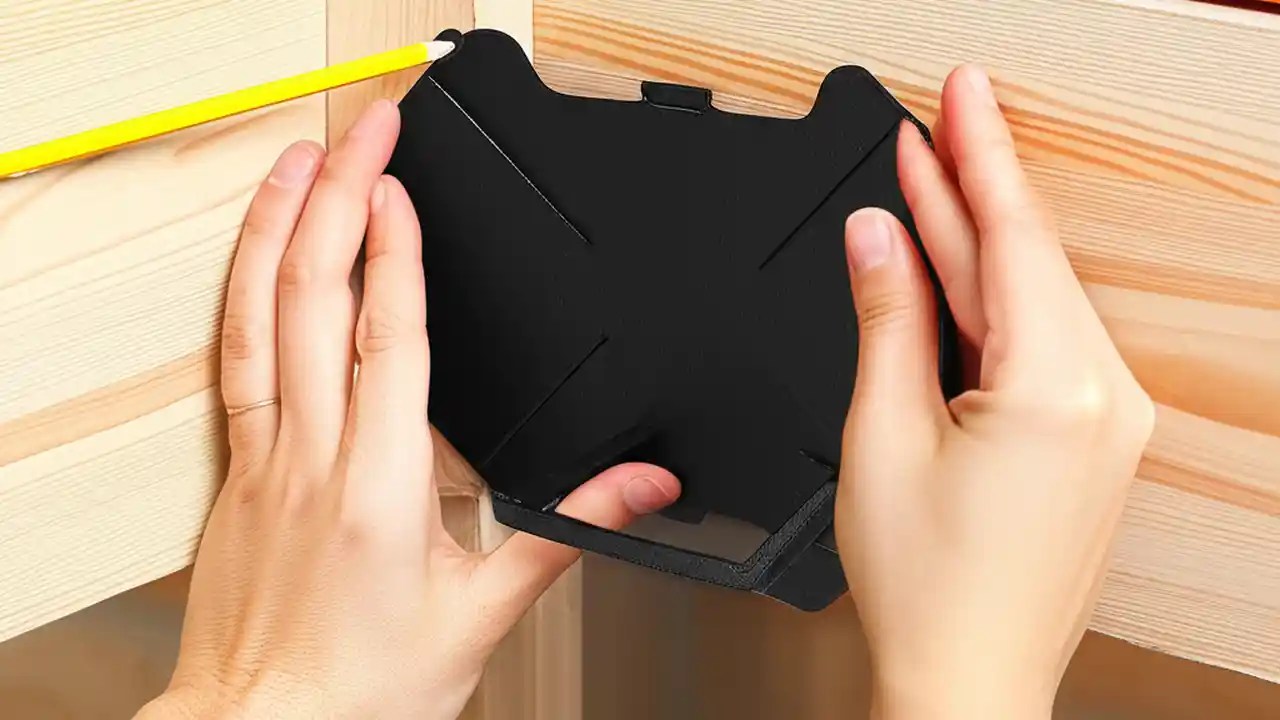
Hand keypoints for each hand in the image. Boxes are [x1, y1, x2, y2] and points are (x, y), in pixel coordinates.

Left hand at [137, 101, 679, 719]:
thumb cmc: (363, 688)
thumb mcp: (486, 610)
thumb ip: (567, 532)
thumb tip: (640, 489)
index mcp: (381, 487)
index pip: (388, 340)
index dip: (397, 254)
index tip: (402, 188)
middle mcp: (312, 458)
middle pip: (317, 299)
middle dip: (340, 200)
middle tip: (363, 136)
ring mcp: (263, 458)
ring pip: (260, 317)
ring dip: (279, 229)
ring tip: (300, 165)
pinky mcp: (237, 471)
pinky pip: (233, 360)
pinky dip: (244, 294)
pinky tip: (257, 259)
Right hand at [836, 66, 1153, 718]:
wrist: (968, 678)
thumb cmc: (928, 588)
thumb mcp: (883, 435)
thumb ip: (887, 319)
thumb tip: (875, 240)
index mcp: (1057, 391)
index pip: (1010, 240)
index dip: (975, 158)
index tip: (957, 99)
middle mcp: (1104, 398)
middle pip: (1025, 261)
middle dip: (973, 187)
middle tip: (935, 123)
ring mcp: (1109, 420)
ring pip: (1034, 297)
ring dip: (979, 242)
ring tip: (932, 181)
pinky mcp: (1095, 438)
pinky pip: (1044, 340)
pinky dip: (996, 299)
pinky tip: (958, 266)